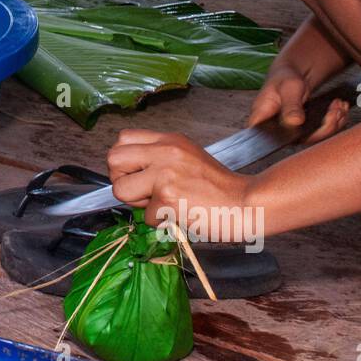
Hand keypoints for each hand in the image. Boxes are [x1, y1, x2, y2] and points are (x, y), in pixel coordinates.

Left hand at [107, 130, 253, 242]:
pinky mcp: (168, 198)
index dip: (124, 161)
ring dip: (136, 204)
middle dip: (121, 180)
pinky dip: (160, 222)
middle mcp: (165, 151)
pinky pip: (145, 216)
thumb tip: (130, 174)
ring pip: (120, 189)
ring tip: (161, 204)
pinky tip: (179, 214)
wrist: (247, 203)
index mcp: (169, 140)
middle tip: (141, 192)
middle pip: (113, 159)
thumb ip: (159, 159)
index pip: (123, 138)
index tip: (136, 174)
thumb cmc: (220, 188)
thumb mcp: (188, 157)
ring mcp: (165, 174)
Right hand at [247, 62, 348, 144]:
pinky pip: (322, 132)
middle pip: (302, 141)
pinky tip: (339, 108)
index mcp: (262, 121)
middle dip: (325, 127)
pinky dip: (335, 120)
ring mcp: (292, 132)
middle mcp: (276, 131)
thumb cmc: (285, 77)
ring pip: (316, 138)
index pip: (272, 140)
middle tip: (335, 110)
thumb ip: (291, 105)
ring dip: (333, 123)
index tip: (316, 123)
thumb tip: (294, 122)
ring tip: (338, 105)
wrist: (292, 74)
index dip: (295, 138)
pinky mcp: (304, 131)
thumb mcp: (288, 88)